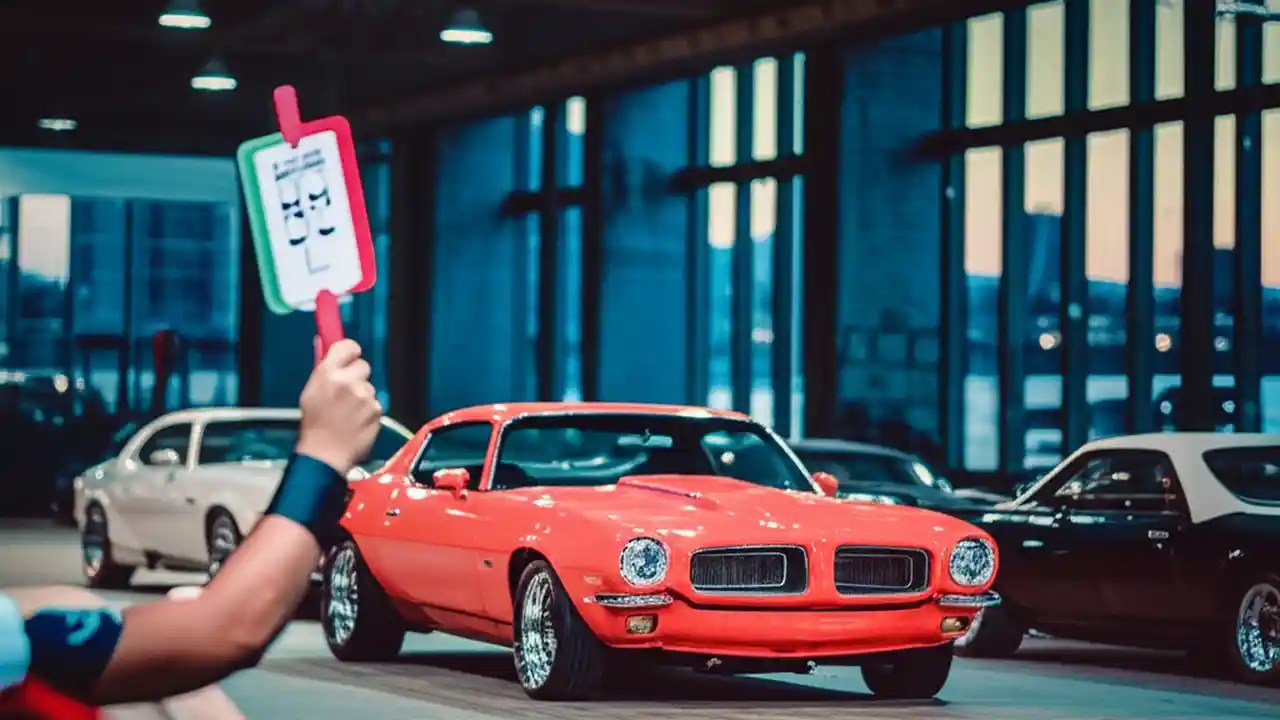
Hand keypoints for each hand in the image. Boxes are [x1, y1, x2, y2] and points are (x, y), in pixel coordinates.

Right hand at [295, 339, 380, 473]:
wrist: (325, 454)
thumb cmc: (314, 424)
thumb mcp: (310, 392)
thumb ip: (323, 369)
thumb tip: (324, 343)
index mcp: (327, 373)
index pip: (348, 345)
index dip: (350, 352)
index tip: (349, 359)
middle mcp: (348, 381)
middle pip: (363, 365)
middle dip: (357, 375)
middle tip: (347, 391)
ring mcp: (364, 396)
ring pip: (370, 387)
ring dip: (362, 395)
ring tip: (348, 412)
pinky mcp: (376, 410)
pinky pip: (375, 403)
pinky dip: (368, 411)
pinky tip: (356, 421)